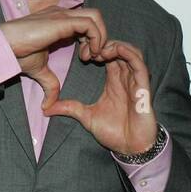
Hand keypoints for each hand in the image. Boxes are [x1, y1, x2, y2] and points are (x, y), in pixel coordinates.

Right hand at [0, 6, 106, 107]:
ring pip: (95, 17)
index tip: (86, 59)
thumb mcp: (40, 71)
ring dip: (100, 37)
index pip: (86, 24)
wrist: (5, 47)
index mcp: (59, 22)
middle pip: (94, 17)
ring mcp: (63, 15)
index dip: (92, 40)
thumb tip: (49, 105)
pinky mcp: (62, 20)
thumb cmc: (18, 54)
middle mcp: (63, 14)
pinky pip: (90, 24)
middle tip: (92, 57)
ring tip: (91, 56)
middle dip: (99, 36)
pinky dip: (96, 38)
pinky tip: (88, 54)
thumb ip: (50, 83)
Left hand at [44, 40, 157, 154]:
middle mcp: (124, 77)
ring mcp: (134, 80)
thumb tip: (47, 109)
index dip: (95, 48)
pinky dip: (127, 53)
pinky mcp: (143, 86)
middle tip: (87, 50)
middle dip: (102, 44)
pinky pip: (139, 63)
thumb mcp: (87, 117)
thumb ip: (70, 108)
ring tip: (100, 50)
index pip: (106, 55)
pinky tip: (113, 53)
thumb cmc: (114, 132)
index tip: (80, 52)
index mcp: (113, 81)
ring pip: (130, 51)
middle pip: (117, 48)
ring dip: (115, 46)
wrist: (130, 147)